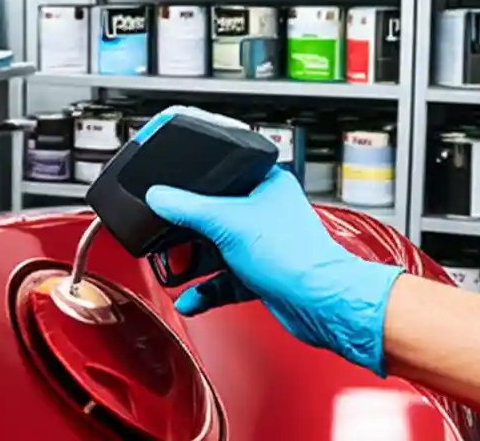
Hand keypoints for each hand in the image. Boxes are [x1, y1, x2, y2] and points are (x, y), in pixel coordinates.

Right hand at [146, 166, 403, 375]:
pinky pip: (225, 279)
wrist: (321, 305)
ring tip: (172, 268)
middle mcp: (266, 211)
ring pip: (218, 250)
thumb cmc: (296, 256)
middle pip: (214, 216)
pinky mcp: (262, 274)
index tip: (170, 190)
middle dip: (187, 232)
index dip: (194, 182)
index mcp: (266, 183)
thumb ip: (187, 209)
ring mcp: (264, 245)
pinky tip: (191, 298)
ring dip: (194, 264)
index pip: (222, 175)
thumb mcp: (228, 222)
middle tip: (165, 236)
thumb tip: (159, 196)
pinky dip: (207, 289)